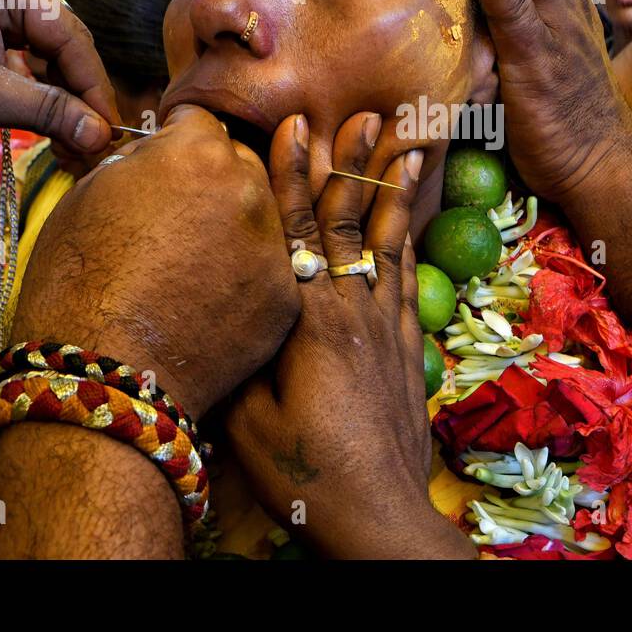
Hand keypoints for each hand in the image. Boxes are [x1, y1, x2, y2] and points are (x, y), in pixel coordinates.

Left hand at [0, 0, 118, 154]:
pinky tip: (32, 117)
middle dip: (75, 93)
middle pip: (60, 40)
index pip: (70, 36)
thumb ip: (45, 111)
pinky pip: (16, 49)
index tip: (108, 131)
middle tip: (88, 141)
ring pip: (41, 48)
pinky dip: (26, 84)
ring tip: (63, 138)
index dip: (94, 88)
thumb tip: (100, 135)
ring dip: (52, 93)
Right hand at [11, 105, 300, 418]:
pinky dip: (246, 279)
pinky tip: (209, 301)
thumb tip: (158, 151)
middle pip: (239, 164)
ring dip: (235, 228)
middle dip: (213, 182)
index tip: (166, 166)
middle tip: (176, 222)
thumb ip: (137, 159)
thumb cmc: (76, 282)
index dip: (177, 141)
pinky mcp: (286, 296)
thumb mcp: (86, 195)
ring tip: (191, 265)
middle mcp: (248, 188)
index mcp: (197, 152)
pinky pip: (271, 270)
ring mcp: (273, 244)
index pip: (199, 122)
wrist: (101, 374)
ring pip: (263, 216)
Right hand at [227, 113, 474, 558]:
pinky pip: (407, 285)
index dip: (295, 175)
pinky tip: (409, 230)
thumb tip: (222, 309)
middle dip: (355, 165)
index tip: (296, 125)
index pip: (299, 230)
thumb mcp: (246, 420)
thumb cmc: (305, 471)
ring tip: (408, 148)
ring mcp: (388, 329)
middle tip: (367, 115)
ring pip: (389, 245)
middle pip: (353, 223)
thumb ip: (240, 355)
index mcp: (311, 319)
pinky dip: (408, 248)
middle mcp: (355, 311)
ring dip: (393, 194)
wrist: (380, 516)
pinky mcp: (408, 352)